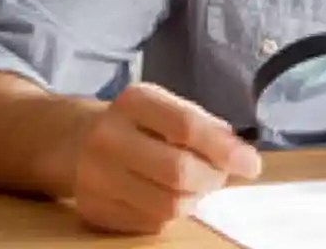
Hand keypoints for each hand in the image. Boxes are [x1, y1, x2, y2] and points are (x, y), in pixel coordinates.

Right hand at [71, 83, 260, 233]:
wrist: (74, 141)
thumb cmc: (138, 124)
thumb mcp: (167, 107)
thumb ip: (205, 126)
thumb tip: (241, 157)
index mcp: (134, 103)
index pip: (187, 127)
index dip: (225, 149)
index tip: (251, 164)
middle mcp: (109, 137)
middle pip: (179, 171)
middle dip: (212, 178)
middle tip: (220, 176)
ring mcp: (96, 177)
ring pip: (168, 205)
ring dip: (194, 199)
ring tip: (194, 185)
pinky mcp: (95, 209)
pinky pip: (151, 223)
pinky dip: (170, 212)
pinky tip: (165, 195)